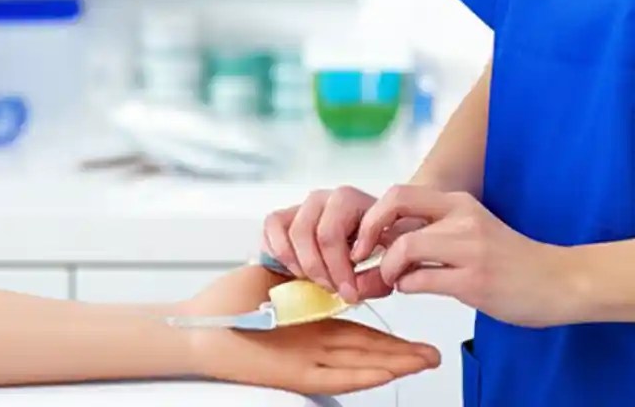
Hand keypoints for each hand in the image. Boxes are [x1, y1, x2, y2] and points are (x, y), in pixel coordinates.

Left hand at [180, 266, 439, 394]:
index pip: (362, 333)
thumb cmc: (231, 303)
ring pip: (361, 365)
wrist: (199, 326)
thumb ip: (310, 272)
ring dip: (393, 365)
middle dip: (404, 354)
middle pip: (370, 352)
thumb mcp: (280, 276)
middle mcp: (316, 347)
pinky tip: (387, 374)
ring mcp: (308, 362)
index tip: (415, 332)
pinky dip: (363, 375)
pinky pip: (336, 376)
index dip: (391, 335)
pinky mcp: (295, 374)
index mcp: (316, 326)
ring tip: (425, 362)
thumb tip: (334, 259)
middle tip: (435, 355)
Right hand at [263, 186, 384, 302]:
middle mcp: (328, 198)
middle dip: (324, 271)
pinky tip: (299, 269)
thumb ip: (376, 279)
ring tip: (319, 282)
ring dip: (305, 267)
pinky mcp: (282, 216)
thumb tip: (356, 289)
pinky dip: (283, 255)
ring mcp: (303, 205)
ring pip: (295, 234)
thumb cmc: (369, 252)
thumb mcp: (382, 266)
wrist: (352, 248)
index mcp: (355, 202)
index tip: (350, 292)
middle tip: (334, 291)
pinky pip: (272, 229)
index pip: (336, 233)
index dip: (340, 268)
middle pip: (316, 235)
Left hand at [351, 186, 576, 327]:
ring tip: (392, 280)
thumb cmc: (512, 262)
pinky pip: (421, 281)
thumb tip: (383, 244)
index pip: (401, 193)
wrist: (560, 281)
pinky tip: (413, 289)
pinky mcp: (475, 280)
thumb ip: (434, 234)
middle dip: (368, 232)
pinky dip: (406, 287)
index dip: (373, 215)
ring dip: (387, 268)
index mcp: (460, 204)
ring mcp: (470, 248)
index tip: (365, 240)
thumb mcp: (472, 234)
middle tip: (360, 257)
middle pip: (396, 204)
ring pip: (405, 246)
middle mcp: (463, 218)